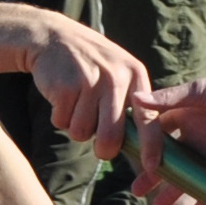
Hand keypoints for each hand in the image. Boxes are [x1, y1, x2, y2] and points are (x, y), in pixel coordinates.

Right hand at [26, 12, 151, 159]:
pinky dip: (59, 117)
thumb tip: (142, 149)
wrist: (53, 37)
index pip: (148, 118)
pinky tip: (62, 95)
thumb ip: (131, 106)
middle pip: (111, 137)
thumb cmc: (91, 66)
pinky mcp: (65, 86)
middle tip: (100, 146)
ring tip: (77, 103)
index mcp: (136, 76)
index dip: (151, 146)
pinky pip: (62, 123)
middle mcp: (116, 77)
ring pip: (82, 133)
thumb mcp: (119, 74)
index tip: (152, 167)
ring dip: (76, 127)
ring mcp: (90, 80)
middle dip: (104, 149)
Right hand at [134, 73, 205, 204]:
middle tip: (138, 190)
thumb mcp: (199, 92)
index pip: (157, 133)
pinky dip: (205, 201)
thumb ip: (169, 99)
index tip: (132, 157)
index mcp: (184, 115)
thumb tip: (135, 98)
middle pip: (168, 160)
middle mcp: (194, 135)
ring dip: (174, 192)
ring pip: (187, 177)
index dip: (144, 145)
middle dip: (153, 175)